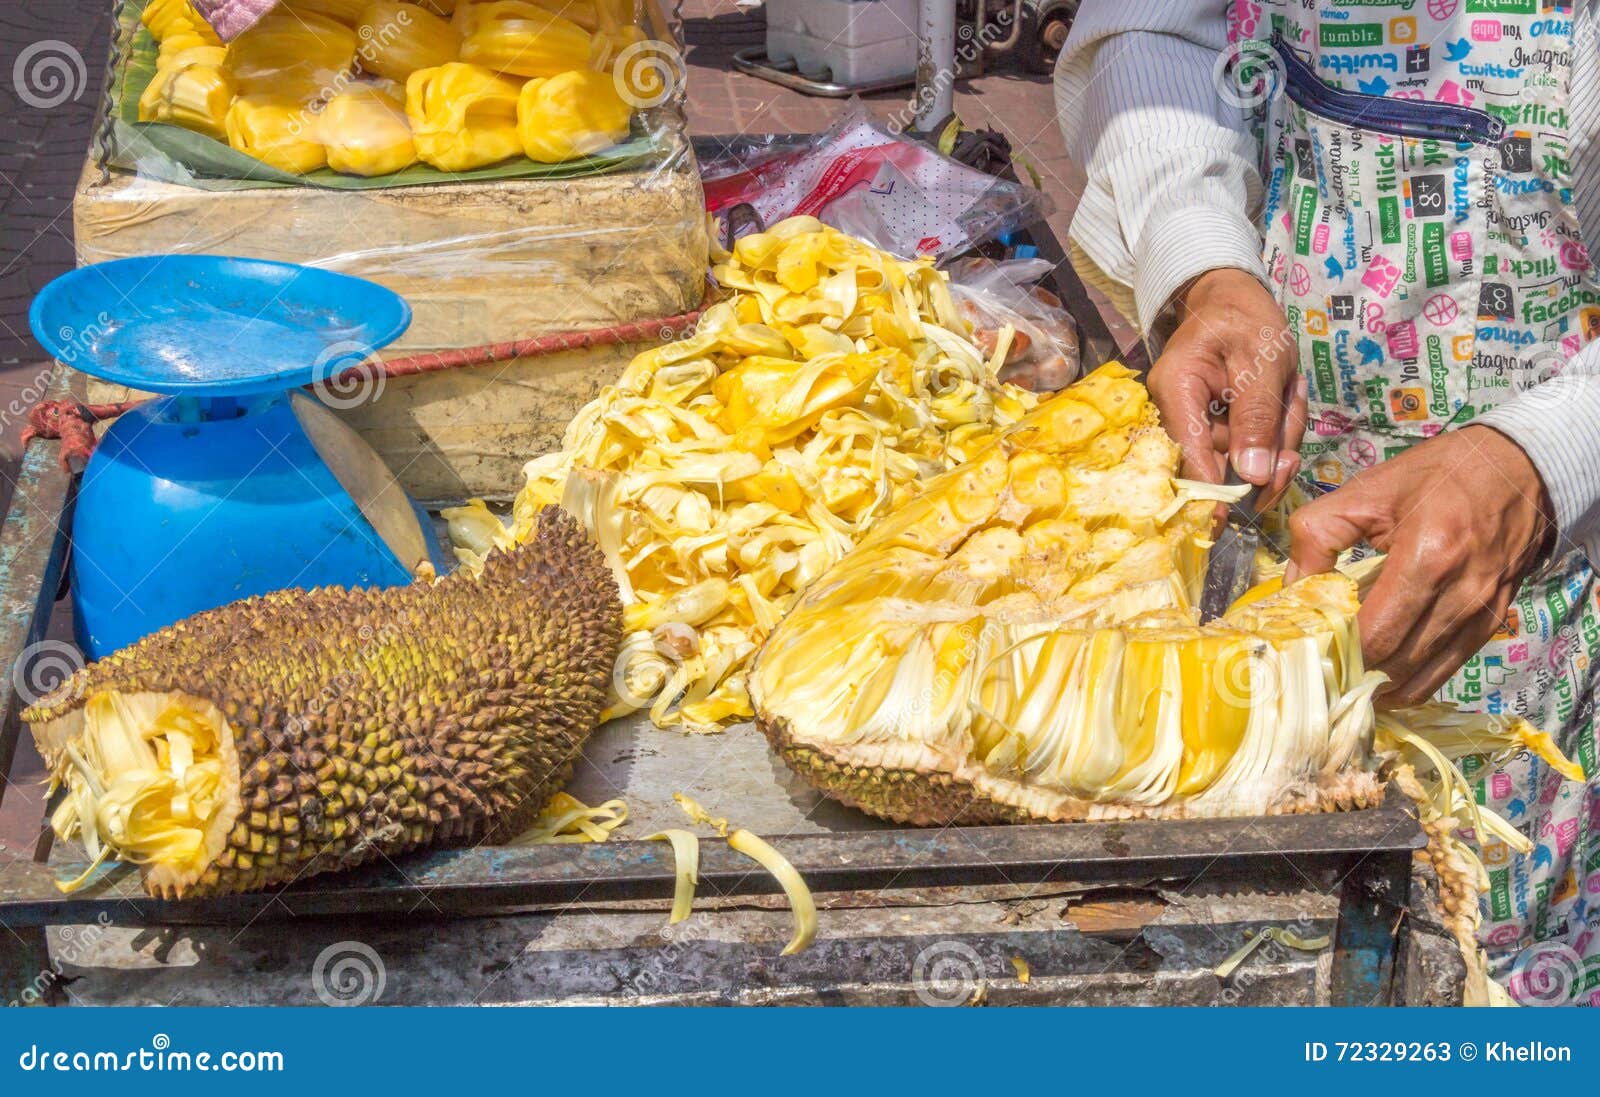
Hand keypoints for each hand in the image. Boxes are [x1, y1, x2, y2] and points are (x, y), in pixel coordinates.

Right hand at [1148, 268, 1305, 499]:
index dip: (1209, 491)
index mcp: (1177, 389)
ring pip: (1242, 456)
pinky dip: (1275, 430)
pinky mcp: (1214, 425)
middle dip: (1268, 452)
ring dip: (1278, 436)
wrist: (1235, 298)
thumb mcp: (1264, 362)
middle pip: (1220, 462)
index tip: (1226, 521)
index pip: (1189, 452)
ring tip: (1292, 392)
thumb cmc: (1247, 319)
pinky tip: (1285, 399)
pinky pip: (1248, 445)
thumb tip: (1253, 476)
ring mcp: (1195, 421)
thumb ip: (1258, 419)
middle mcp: (1176, 411)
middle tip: (1295, 433)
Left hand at [1284, 426, 1554, 703]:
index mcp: (1428, 557)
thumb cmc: (1439, 474)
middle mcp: (1461, 593)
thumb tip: (1291, 588)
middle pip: (1396, 662)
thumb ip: (1318, 535)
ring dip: (1380, 685)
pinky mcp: (1493, 621)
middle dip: (1353, 673)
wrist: (1519, 466)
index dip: (1338, 652)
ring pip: (1422, 676)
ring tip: (1342, 682)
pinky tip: (1383, 681)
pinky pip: (1447, 669)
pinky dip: (1412, 682)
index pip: (1376, 633)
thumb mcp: (1368, 490)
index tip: (1306, 653)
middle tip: (1316, 674)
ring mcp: (1482, 612)